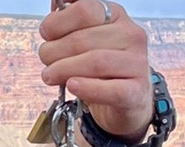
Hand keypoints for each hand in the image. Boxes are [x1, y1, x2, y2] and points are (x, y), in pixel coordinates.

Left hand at [38, 0, 152, 141]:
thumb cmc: (101, 68)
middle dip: (54, 53)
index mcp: (116, 16)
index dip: (56, 23)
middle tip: (46, 63)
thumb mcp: (86, 38)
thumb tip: (55, 2)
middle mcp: (130, 35)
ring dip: (63, 70)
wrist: (126, 99)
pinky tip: (73, 86)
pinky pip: (110, 89)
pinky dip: (87, 88)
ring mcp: (137, 63)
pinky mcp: (135, 91)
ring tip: (51, 76)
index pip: (84, 10)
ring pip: (94, 62)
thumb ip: (71, 20)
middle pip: (82, 40)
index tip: (47, 35)